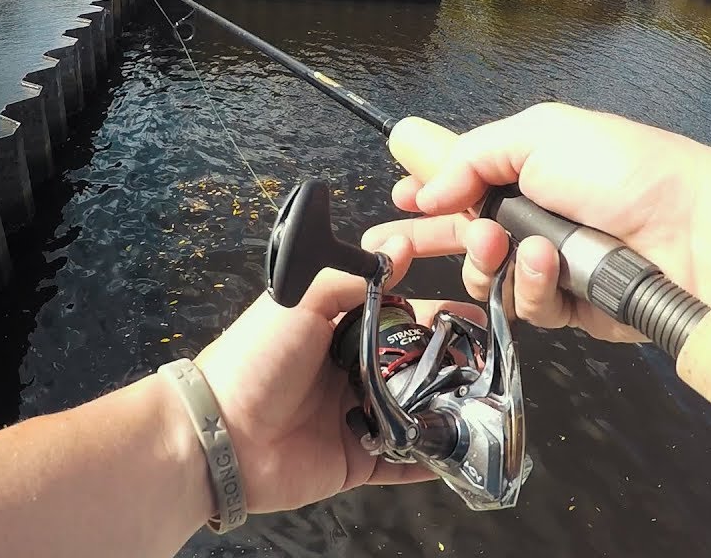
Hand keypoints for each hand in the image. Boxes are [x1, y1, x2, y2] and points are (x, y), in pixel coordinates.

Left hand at [193, 234, 485, 514]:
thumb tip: (399, 249)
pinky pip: (407, 461)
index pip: (396, 309)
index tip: (473, 301)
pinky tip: (467, 446)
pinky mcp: (359, 460)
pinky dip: (434, 456)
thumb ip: (351, 276)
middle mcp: (351, 368)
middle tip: (492, 352)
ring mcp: (357, 415)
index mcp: (336, 326)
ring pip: (418, 409)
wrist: (219, 435)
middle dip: (453, 355)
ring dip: (452, 404)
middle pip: (415, 360)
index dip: (433, 305)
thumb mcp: (299, 300)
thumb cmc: (253, 360)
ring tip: (491, 396)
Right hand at [365, 103, 710, 341]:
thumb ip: (470, 157)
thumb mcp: (537, 135)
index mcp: (524, 169)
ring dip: (488, 258)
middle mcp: (532, 219)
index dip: (425, 195)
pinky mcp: (568, 309)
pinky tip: (550, 265)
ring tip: (506, 241)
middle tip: (385, 249)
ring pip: (486, 277)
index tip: (397, 201)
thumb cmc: (618, 170)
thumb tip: (424, 191)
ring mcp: (548, 266)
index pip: (461, 184)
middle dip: (421, 240)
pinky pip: (525, 306)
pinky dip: (533, 284)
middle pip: (459, 237)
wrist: (688, 229)